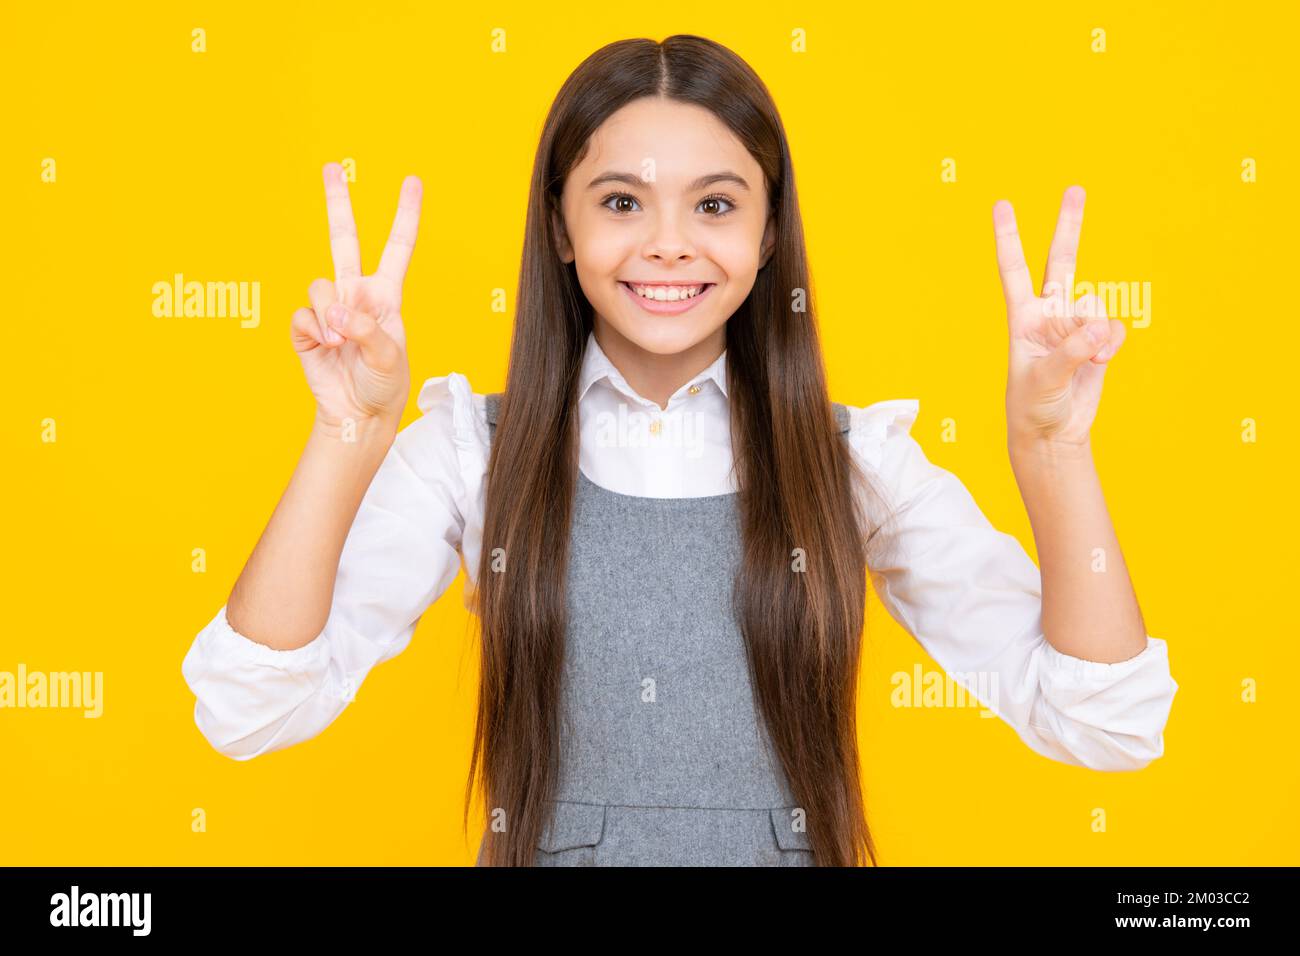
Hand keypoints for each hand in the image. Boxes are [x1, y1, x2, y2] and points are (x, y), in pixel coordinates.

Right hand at [291, 162, 422, 430]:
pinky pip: (302, 315)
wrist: (358, 415)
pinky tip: (324, 348)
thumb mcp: (389, 357)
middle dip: (337, 202)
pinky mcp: (306, 329)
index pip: (398, 247)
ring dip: (328, 314)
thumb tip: (334, 312)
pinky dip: (312, 331)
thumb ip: (365, 329)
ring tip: (339, 344)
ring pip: (318, 285)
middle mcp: (355, 295)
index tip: (412, 181)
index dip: (405, 215)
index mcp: (385, 295)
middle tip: (331, 167)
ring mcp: (329, 310)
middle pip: (343, 239)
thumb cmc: (383, 385)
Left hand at [993, 185, 1125, 448]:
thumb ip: (1069, 352)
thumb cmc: (1032, 407)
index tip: (1002, 204)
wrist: (1052, 433)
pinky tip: (1099, 363)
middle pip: (1061, 261)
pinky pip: (1113, 327)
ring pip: (1097, 305)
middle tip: (1075, 188)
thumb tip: (1097, 327)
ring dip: (1097, 332)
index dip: (1008, 238)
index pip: (1014, 270)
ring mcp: (1075, 326)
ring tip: (1085, 362)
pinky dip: (1110, 345)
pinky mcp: (1098, 341)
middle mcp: (1049, 314)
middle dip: (1069, 225)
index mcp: (1022, 318)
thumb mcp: (1041, 381)